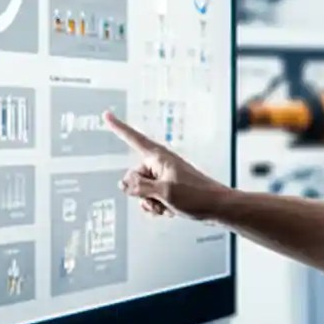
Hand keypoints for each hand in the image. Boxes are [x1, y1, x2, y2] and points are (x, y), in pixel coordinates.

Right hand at [104, 111, 229, 219]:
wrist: (217, 207)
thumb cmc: (197, 196)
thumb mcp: (164, 192)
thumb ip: (140, 187)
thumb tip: (124, 184)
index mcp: (159, 157)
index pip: (134, 139)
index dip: (119, 127)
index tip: (107, 114)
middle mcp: (160, 164)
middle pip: (133, 176)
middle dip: (141, 192)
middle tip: (160, 197)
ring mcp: (164, 177)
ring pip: (141, 191)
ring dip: (150, 202)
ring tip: (168, 204)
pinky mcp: (168, 188)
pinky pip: (151, 198)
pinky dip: (157, 206)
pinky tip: (170, 209)